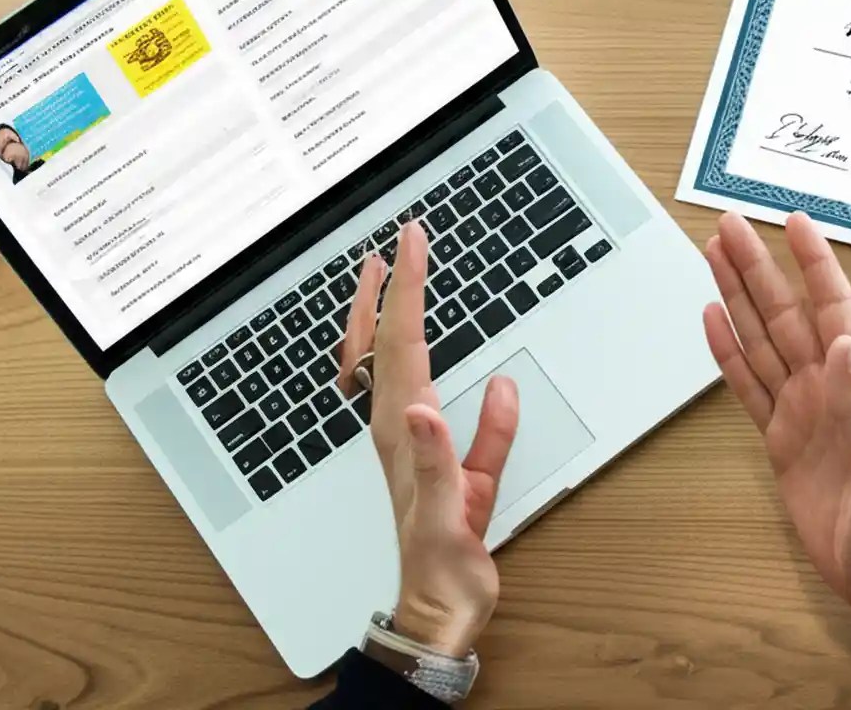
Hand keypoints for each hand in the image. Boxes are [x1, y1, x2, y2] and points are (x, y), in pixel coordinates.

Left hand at [339, 221, 519, 657]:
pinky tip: (465, 368)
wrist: (439, 607)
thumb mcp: (446, 514)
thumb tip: (424, 409)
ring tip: (390, 284)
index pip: (402, 343)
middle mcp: (401, 427)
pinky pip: (426, 398)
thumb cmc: (441, 567)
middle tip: (393, 245)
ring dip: (389, 318)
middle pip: (384, 344)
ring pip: (393, 365)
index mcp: (406, 431)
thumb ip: (439, 460)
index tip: (411, 242)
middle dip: (386, 290)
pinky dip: (432, 370)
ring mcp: (412, 441)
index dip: (407, 287)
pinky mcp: (432, 457)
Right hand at [702, 212, 850, 641]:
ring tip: (714, 257)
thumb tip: (843, 347)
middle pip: (785, 312)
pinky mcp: (779, 439)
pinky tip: (713, 321)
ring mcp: (801, 410)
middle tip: (729, 226)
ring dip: (738, 297)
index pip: (832, 307)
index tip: (795, 222)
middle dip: (758, 267)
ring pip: (761, 339)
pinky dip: (728, 352)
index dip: (814, 263)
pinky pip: (747, 385)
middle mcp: (827, 387)